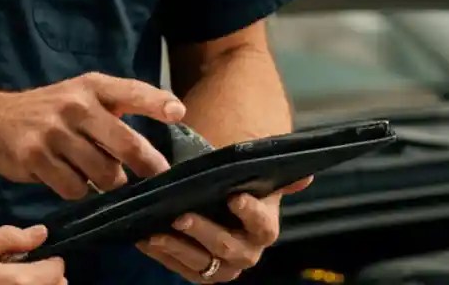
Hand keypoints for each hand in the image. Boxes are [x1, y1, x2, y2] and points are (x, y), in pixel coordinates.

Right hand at [0, 72, 185, 198]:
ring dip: (107, 182)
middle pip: (125, 144)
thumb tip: (159, 140)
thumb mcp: (80, 96)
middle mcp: (74, 106)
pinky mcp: (36, 157)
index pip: (131, 91)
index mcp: (90, 87)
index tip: (179, 113)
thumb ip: (115, 110)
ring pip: (103, 174)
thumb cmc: (49, 111)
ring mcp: (53, 132)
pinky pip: (75, 188)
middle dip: (147, 166)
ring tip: (97, 174)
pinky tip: (69, 178)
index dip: (156, 103)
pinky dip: (78, 190)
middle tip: (156, 177)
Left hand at [137, 177, 312, 281]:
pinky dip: (161, 254)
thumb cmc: (235, 186)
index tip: (234, 197)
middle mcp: (246, 252)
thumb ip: (274, 176)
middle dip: (203, 232)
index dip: (250, 212)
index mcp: (264, 227)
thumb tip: (305, 175)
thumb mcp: (252, 177)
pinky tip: (142, 239)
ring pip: (201, 264)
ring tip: (154, 233)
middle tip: (180, 217)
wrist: (220, 204)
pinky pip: (178, 268)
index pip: (262, 224)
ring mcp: (222, 266)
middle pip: (228, 247)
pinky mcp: (198, 273)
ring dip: (176, 249)